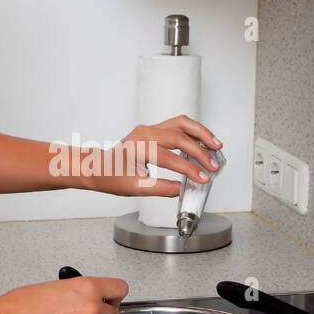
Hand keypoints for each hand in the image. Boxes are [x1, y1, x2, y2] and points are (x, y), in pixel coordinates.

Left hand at [89, 115, 223, 197]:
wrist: (98, 167)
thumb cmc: (111, 176)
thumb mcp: (135, 188)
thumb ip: (161, 188)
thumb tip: (182, 190)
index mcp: (139, 147)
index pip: (171, 158)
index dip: (190, 169)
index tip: (203, 178)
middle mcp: (144, 133)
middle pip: (180, 136)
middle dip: (200, 151)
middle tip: (213, 165)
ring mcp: (149, 129)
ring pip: (181, 123)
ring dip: (200, 133)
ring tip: (216, 144)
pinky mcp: (153, 130)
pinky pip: (177, 125)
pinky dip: (192, 131)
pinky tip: (203, 141)